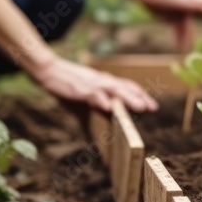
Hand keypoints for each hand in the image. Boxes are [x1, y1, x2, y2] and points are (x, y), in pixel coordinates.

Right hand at [30, 57, 157, 112]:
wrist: (49, 71)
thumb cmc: (68, 87)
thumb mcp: (86, 102)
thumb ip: (99, 112)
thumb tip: (107, 130)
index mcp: (105, 84)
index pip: (127, 88)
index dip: (140, 96)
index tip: (152, 107)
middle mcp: (102, 82)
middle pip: (125, 89)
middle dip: (139, 98)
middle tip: (152, 108)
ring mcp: (92, 84)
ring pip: (113, 90)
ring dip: (127, 98)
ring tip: (140, 107)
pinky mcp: (79, 88)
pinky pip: (92, 93)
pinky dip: (100, 99)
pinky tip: (108, 106)